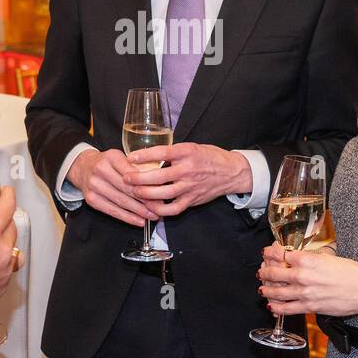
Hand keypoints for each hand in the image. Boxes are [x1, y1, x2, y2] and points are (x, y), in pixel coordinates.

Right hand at [0, 186, 17, 322]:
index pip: (7, 208)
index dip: (8, 196)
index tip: (6, 192)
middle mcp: (1, 252)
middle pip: (12, 228)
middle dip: (5, 219)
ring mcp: (4, 271)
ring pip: (14, 249)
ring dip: (6, 242)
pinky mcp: (2, 287)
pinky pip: (9, 270)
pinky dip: (3, 263)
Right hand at [67, 148, 155, 226]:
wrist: (83, 167)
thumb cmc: (107, 163)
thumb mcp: (120, 157)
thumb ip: (136, 167)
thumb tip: (157, 183)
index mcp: (111, 157)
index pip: (132, 173)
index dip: (147, 184)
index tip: (160, 191)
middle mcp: (101, 170)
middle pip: (127, 188)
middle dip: (145, 200)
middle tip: (159, 206)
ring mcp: (94, 186)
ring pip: (121, 202)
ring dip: (139, 211)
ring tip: (153, 216)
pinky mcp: (92, 199)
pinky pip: (112, 211)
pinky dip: (128, 217)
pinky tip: (139, 220)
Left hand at [124, 142, 251, 215]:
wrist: (231, 172)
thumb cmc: (209, 157)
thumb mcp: (192, 147)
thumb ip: (173, 153)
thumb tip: (149, 156)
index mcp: (187, 153)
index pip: (161, 153)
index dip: (144, 156)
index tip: (130, 158)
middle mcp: (188, 170)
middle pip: (158, 176)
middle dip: (138, 179)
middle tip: (126, 178)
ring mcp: (190, 186)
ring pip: (163, 194)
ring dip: (145, 194)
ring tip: (134, 192)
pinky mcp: (192, 200)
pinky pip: (173, 209)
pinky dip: (160, 210)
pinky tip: (150, 207)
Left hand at [256, 243, 357, 316]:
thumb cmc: (352, 273)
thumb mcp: (328, 256)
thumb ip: (311, 258)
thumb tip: (299, 258)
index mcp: (308, 259)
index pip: (280, 254)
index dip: (270, 253)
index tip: (267, 253)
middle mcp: (302, 275)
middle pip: (273, 272)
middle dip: (264, 272)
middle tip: (262, 271)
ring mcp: (304, 292)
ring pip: (276, 292)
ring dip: (266, 290)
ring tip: (263, 288)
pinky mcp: (309, 307)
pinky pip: (286, 309)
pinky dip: (276, 307)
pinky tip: (271, 306)